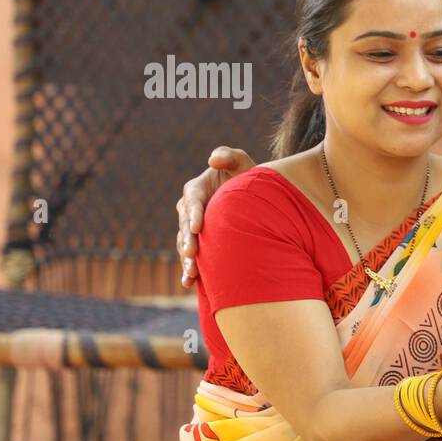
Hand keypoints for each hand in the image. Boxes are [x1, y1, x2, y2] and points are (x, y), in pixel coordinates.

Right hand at [178, 146, 256, 285]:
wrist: (256, 200)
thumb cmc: (247, 176)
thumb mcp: (241, 162)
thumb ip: (228, 156)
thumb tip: (213, 160)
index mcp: (195, 190)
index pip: (192, 202)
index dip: (193, 214)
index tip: (197, 227)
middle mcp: (189, 211)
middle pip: (185, 227)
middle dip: (188, 240)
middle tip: (192, 252)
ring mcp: (193, 230)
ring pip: (186, 245)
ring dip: (187, 259)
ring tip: (192, 273)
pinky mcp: (200, 244)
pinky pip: (192, 258)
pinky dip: (189, 270)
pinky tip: (189, 284)